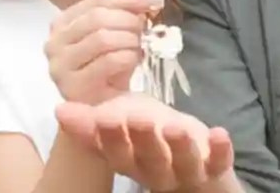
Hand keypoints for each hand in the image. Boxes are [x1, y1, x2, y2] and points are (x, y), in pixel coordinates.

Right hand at [44, 0, 164, 104]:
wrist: (100, 109)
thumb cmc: (108, 70)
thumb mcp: (114, 36)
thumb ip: (127, 15)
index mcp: (62, 23)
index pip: (98, 0)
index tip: (156, 0)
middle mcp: (54, 42)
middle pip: (98, 17)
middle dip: (129, 20)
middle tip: (146, 29)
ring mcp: (60, 66)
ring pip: (101, 37)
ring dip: (129, 39)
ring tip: (140, 47)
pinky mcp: (73, 87)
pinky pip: (108, 61)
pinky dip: (128, 57)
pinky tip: (134, 60)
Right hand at [56, 94, 236, 191]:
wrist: (194, 167)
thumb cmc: (151, 141)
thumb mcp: (121, 128)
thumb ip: (92, 122)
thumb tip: (60, 108)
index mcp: (131, 161)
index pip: (117, 153)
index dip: (110, 138)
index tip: (103, 117)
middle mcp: (156, 171)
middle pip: (148, 160)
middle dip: (141, 139)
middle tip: (135, 118)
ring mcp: (187, 172)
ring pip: (182, 163)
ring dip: (179, 146)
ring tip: (174, 126)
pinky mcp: (215, 168)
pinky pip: (219, 163)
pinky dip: (220, 150)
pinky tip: (219, 132)